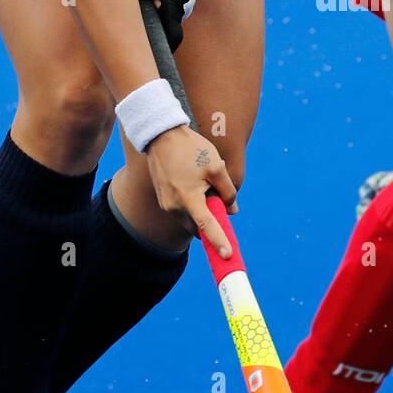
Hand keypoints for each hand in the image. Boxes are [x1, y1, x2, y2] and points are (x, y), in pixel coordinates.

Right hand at [145, 125, 237, 258]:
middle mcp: (174, 207)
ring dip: (202, 212)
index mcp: (188, 199)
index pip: (207, 227)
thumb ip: (227, 191)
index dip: (219, 241)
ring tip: (206, 184)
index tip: (227, 256)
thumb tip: (231, 210)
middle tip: (223, 206)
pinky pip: (182, 210)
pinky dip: (193, 206)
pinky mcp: (163, 200)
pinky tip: (196, 185)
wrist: (161, 136)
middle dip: (212, 222)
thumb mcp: (216, 167)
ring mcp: (166, 205)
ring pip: (191, 219)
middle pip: (199, 226)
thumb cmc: (192, 150)